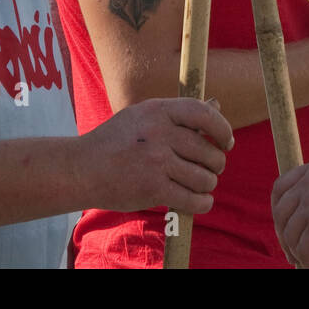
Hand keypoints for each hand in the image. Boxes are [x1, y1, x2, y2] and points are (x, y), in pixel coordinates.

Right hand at [75, 97, 233, 213]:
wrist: (80, 169)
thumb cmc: (115, 141)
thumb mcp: (143, 116)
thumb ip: (179, 114)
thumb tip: (217, 105)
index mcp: (158, 110)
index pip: (205, 114)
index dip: (223, 129)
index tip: (227, 141)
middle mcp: (160, 134)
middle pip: (209, 151)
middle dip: (215, 164)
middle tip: (209, 169)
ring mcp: (157, 162)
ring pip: (205, 178)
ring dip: (207, 185)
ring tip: (199, 184)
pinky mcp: (153, 189)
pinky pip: (193, 200)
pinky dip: (202, 203)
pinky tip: (199, 201)